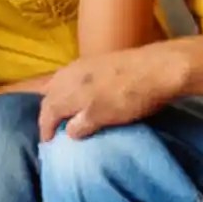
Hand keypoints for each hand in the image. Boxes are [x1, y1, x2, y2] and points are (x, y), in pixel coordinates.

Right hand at [38, 42, 189, 141]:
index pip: (47, 112)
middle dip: (48, 113)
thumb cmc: (128, 97)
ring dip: (56, 98)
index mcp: (66, 91)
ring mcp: (81, 64)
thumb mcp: (103, 117)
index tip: (48, 142)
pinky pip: (70, 76)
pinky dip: (68, 88)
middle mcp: (67, 75)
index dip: (45, 128)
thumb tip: (68, 132)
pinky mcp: (94, 59)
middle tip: (52, 128)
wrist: (156, 68)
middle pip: (49, 95)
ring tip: (63, 112)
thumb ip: (81, 125)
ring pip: (58, 83)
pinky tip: (79, 94)